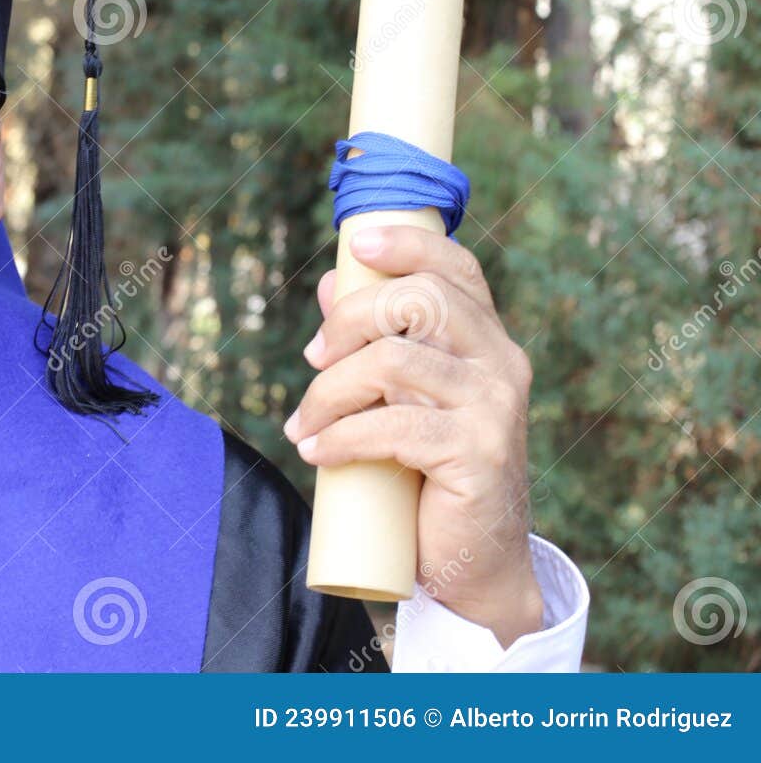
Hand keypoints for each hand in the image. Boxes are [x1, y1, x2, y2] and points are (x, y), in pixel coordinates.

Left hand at [284, 224, 542, 646]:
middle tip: (313, 359)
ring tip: (305, 423)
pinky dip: (341, 437)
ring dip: (330, 391)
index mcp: (487, 341)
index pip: (456, 269)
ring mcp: (494, 409)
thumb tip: (333, 282)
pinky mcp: (479, 455)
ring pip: (393, 362)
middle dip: (348, 323)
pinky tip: (316, 452)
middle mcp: (501, 365)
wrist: (475, 562)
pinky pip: (394, 427)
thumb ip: (376, 341)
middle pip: (417, 302)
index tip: (358, 245)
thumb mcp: (402, 397)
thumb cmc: (430, 473)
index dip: (409, 245)